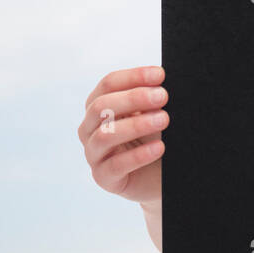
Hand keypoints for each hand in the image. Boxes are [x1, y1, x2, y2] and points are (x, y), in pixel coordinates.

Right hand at [79, 65, 168, 206]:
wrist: (160, 174)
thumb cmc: (153, 137)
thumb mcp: (152, 113)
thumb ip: (150, 98)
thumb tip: (160, 84)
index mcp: (99, 106)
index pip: (108, 84)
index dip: (134, 76)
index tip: (160, 75)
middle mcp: (89, 128)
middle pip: (101, 106)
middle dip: (134, 98)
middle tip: (163, 96)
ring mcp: (93, 154)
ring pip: (105, 136)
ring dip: (136, 125)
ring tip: (164, 120)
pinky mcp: (103, 178)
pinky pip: (116, 165)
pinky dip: (139, 155)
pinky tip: (159, 148)